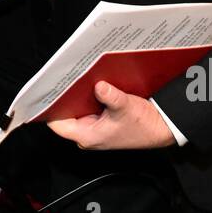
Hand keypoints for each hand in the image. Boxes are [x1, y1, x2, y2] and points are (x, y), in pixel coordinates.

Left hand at [47, 81, 175, 150]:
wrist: (161, 128)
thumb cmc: (143, 125)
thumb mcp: (125, 107)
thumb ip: (110, 96)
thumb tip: (98, 85)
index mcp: (87, 136)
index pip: (57, 123)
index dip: (51, 107)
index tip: (50, 90)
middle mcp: (87, 134)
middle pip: (65, 114)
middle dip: (64, 97)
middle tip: (63, 78)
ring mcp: (94, 128)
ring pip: (76, 109)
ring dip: (76, 96)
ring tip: (74, 77)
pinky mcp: (101, 121)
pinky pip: (87, 107)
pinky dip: (87, 96)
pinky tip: (88, 83)